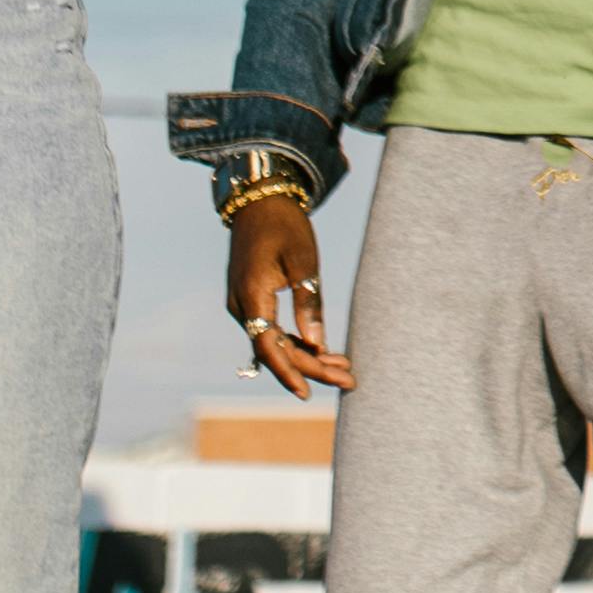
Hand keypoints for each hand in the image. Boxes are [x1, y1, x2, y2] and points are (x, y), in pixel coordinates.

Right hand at [228, 192, 352, 399]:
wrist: (260, 200)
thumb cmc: (284, 225)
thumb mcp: (304, 260)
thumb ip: (308, 301)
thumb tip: (316, 342)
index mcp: (252, 295)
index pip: (267, 346)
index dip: (288, 372)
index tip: (307, 393)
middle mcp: (242, 305)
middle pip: (276, 350)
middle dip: (312, 368)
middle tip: (350, 380)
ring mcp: (244, 304)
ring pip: (275, 342)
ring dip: (308, 357)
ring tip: (344, 369)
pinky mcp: (252, 301)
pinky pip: (272, 330)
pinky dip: (298, 342)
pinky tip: (324, 351)